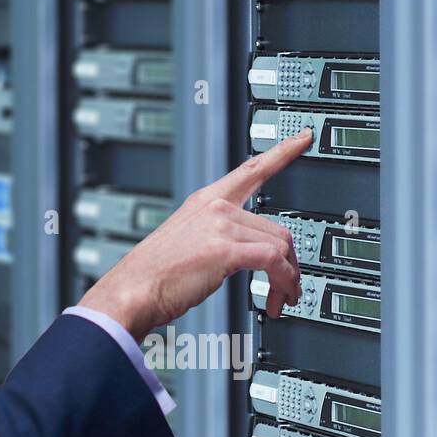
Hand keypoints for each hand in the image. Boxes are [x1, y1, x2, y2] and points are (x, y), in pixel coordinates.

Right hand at [76, 129, 311, 339]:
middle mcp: (215, 207)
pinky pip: (274, 261)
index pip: (252, 169)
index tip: (303, 137)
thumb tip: (248, 252)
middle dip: (290, 264)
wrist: (133, 290)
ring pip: (281, 246)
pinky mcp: (224, 249)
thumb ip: (217, 235)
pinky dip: (284, 282)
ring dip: (288, 279)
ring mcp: (220, 225)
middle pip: (279, 228)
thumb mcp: (187, 240)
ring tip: (280, 299)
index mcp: (206, 200)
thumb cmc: (155, 273)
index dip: (282, 151)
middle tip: (286, 288)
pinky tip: (278, 297)